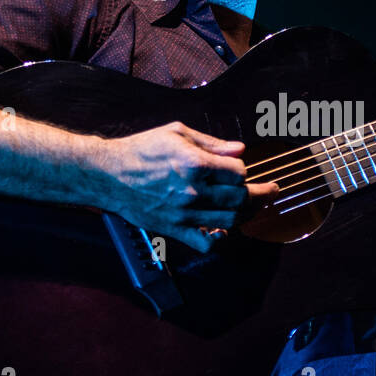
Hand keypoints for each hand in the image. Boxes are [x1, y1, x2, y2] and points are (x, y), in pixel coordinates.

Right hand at [99, 121, 279, 251]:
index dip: (242, 169)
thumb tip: (240, 149)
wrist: (106, 174)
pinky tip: (223, 229)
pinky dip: (220, 238)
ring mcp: (184, 213)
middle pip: (240, 198)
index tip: (239, 169)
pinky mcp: (174, 228)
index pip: (238, 172)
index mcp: (195, 163)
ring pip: (230, 220)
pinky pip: (206, 242)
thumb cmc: (140, 150)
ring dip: (244, 214)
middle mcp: (192, 190)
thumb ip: (212, 143)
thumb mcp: (176, 133)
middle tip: (268, 191)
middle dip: (258, 194)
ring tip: (250, 207)